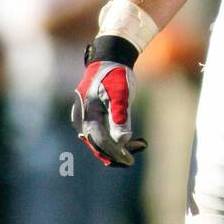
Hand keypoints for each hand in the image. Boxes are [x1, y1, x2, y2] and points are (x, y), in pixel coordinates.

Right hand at [71, 37, 146, 166]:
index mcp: (87, 114)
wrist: (109, 62)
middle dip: (117, 153)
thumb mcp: (121, 94)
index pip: (100, 140)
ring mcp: (86, 121)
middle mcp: (82, 120)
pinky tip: (134, 141)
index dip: (114, 152)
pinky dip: (116, 141)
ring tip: (140, 144)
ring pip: (100, 142)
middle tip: (135, 156)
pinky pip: (102, 136)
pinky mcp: (93, 120)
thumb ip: (121, 115)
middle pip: (98, 145)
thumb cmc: (115, 75)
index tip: (129, 160)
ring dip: (118, 148)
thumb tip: (123, 140)